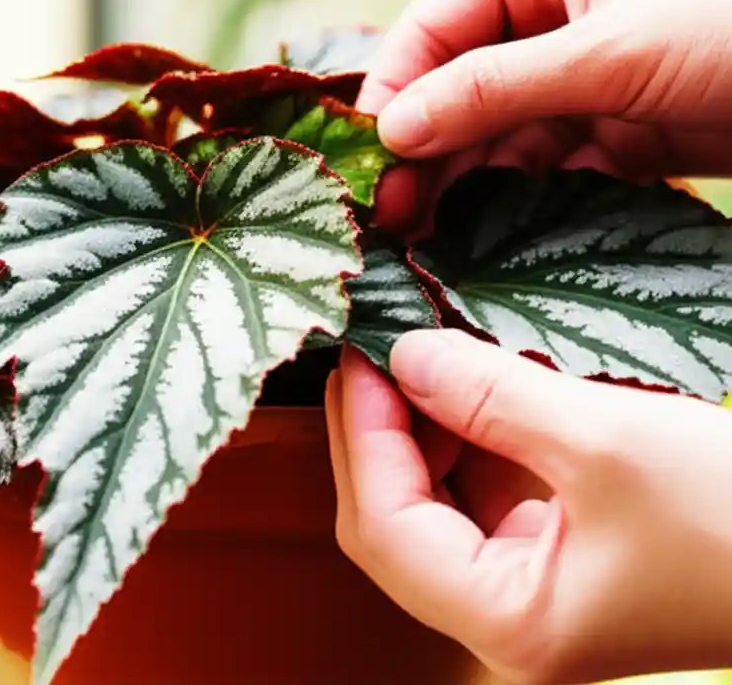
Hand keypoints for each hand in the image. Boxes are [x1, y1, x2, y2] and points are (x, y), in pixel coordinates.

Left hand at [326, 331, 731, 683]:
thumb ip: (492, 396)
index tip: (359, 353)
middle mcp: (512, 619)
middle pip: (398, 521)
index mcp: (510, 624)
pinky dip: (479, 439)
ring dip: (429, 429)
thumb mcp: (610, 442)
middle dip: (384, 431)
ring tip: (427, 351)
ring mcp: (540, 591)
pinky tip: (481, 383)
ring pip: (441, 505)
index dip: (361, 435)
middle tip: (381, 345)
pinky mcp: (572, 558)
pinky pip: (493, 496)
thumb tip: (404, 353)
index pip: (382, 528)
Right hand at [359, 0, 731, 232]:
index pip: (440, 23)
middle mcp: (562, 11)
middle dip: (432, 149)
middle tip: (394, 220)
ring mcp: (596, 71)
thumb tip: (395, 129)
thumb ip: (494, 88)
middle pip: (466, 85)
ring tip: (440, 241)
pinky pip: (560, 164)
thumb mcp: (613, 49)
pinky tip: (507, 238)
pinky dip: (537, 200)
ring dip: (477, 184)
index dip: (400, 88)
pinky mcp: (629, 125)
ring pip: (507, 133)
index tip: (373, 157)